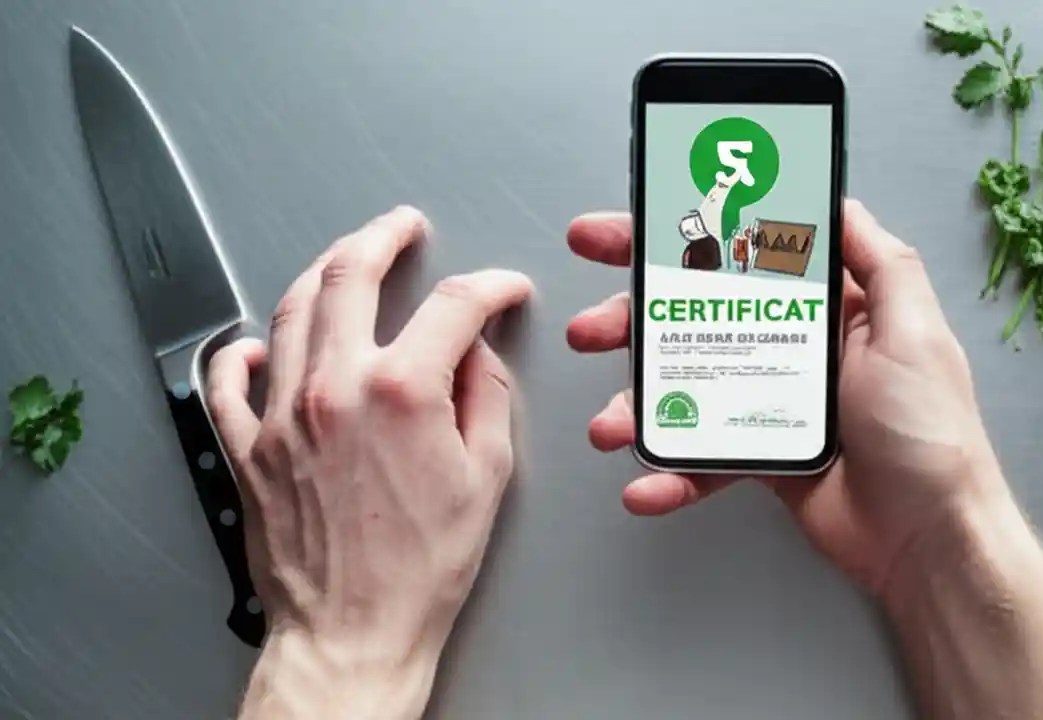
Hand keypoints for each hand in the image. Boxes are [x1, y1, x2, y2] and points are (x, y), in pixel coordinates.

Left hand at [207, 206, 532, 717]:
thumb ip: (488, 395)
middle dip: (385, 236)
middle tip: (403, 227)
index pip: (454, 305)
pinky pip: (229, 379)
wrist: (353, 634)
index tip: (502, 292)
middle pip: (352, 275)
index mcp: (402, 392)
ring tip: (346, 261)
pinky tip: (262, 342)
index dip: (489, 287)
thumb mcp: (489, 476)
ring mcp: (283, 414)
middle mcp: (334, 389)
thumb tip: (476, 356)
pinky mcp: (250, 447)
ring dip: (324, 271)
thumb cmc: (417, 571)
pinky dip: (244, 349)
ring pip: (292, 309)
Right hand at [566, 199, 1007, 594]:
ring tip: (607, 426)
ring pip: (686, 389)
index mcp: (826, 307)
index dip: (679, 239)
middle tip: (586, 329)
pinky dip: (669, 475)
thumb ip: (880, 262)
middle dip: (631, 320)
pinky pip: (702, 459)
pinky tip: (644, 486)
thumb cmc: (927, 431)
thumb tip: (836, 200)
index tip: (621, 235)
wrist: (929, 539)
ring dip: (634, 406)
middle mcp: (791, 347)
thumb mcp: (911, 330)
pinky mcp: (760, 459)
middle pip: (696, 318)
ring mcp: (770, 403)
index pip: (742, 255)